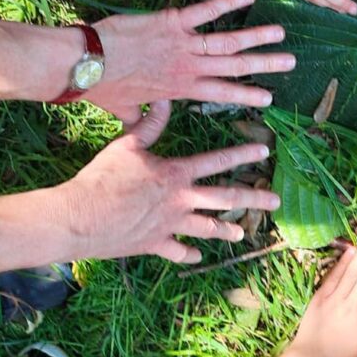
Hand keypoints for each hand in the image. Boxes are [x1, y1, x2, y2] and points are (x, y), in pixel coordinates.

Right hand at [60, 101, 278, 264]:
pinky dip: (187, 254)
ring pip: (207, 228)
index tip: (265, 149)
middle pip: (225, 199)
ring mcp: (170, 226)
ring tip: (243, 232)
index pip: (218, 161)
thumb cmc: (102, 178)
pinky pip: (177, 252)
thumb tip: (165, 100)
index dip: (242, 153)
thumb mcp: (127, 145)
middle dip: (253, 198)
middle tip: (276, 200)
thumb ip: (150, 125)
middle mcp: (180, 201)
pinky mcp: (154, 245)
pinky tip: (197, 257)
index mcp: (176, 174)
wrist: (79, 218)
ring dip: (226, 230)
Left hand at [89, 0, 293, 123]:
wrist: (85, 63)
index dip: (247, 94)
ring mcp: (182, 43)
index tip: (269, 97)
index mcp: (180, 88)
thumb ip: (141, 118)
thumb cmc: (102, 87)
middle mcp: (189, 66)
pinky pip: (205, 11)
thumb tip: (145, 124)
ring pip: (228, 40)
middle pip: (235, 66)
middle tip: (290, 62)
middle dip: (265, 64)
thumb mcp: (124, 111)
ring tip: (280, 33)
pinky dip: (228, 2)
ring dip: (256, 37)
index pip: (222, 92)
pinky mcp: (172, 22)